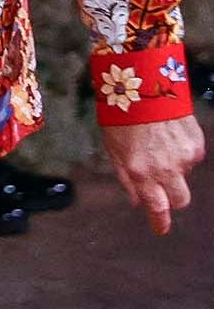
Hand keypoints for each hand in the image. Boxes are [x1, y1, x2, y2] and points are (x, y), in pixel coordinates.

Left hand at [101, 116, 205, 234]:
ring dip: (175, 166)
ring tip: (158, 141)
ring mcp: (184, 156)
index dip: (160, 222)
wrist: (141, 80)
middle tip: (162, 183)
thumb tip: (136, 201)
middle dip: (172, 197)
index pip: (157, 209)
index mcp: (141, 172)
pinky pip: (192, 156)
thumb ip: (126, 178)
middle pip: (180, 200)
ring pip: (185, 175)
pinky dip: (183, 150)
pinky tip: (168, 132)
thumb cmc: (121, 113)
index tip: (160, 228)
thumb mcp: (113, 147)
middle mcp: (165, 168)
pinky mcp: (196, 142)